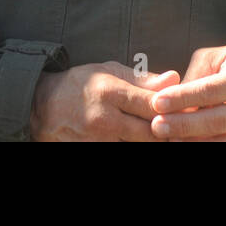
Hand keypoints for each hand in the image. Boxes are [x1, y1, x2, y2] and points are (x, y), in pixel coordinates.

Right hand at [30, 62, 181, 140]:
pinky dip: (133, 145)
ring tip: (158, 133)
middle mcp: (104, 120)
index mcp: (109, 92)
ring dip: (151, 140)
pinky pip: (124, 151)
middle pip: (151, 133)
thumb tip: (174, 78)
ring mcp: (98, 142)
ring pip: (140, 146)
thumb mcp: (108, 72)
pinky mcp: (94, 152)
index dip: (173, 108)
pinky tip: (137, 139)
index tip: (184, 108)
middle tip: (176, 126)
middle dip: (167, 130)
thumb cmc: (79, 86)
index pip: (152, 104)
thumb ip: (143, 78)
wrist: (42, 109)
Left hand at [148, 44, 225, 141]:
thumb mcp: (216, 58)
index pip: (210, 90)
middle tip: (157, 126)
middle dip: (184, 125)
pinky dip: (211, 148)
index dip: (183, 98)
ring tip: (171, 140)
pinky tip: (189, 144)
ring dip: (196, 143)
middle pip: (217, 120)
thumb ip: (195, 77)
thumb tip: (170, 98)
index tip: (157, 102)